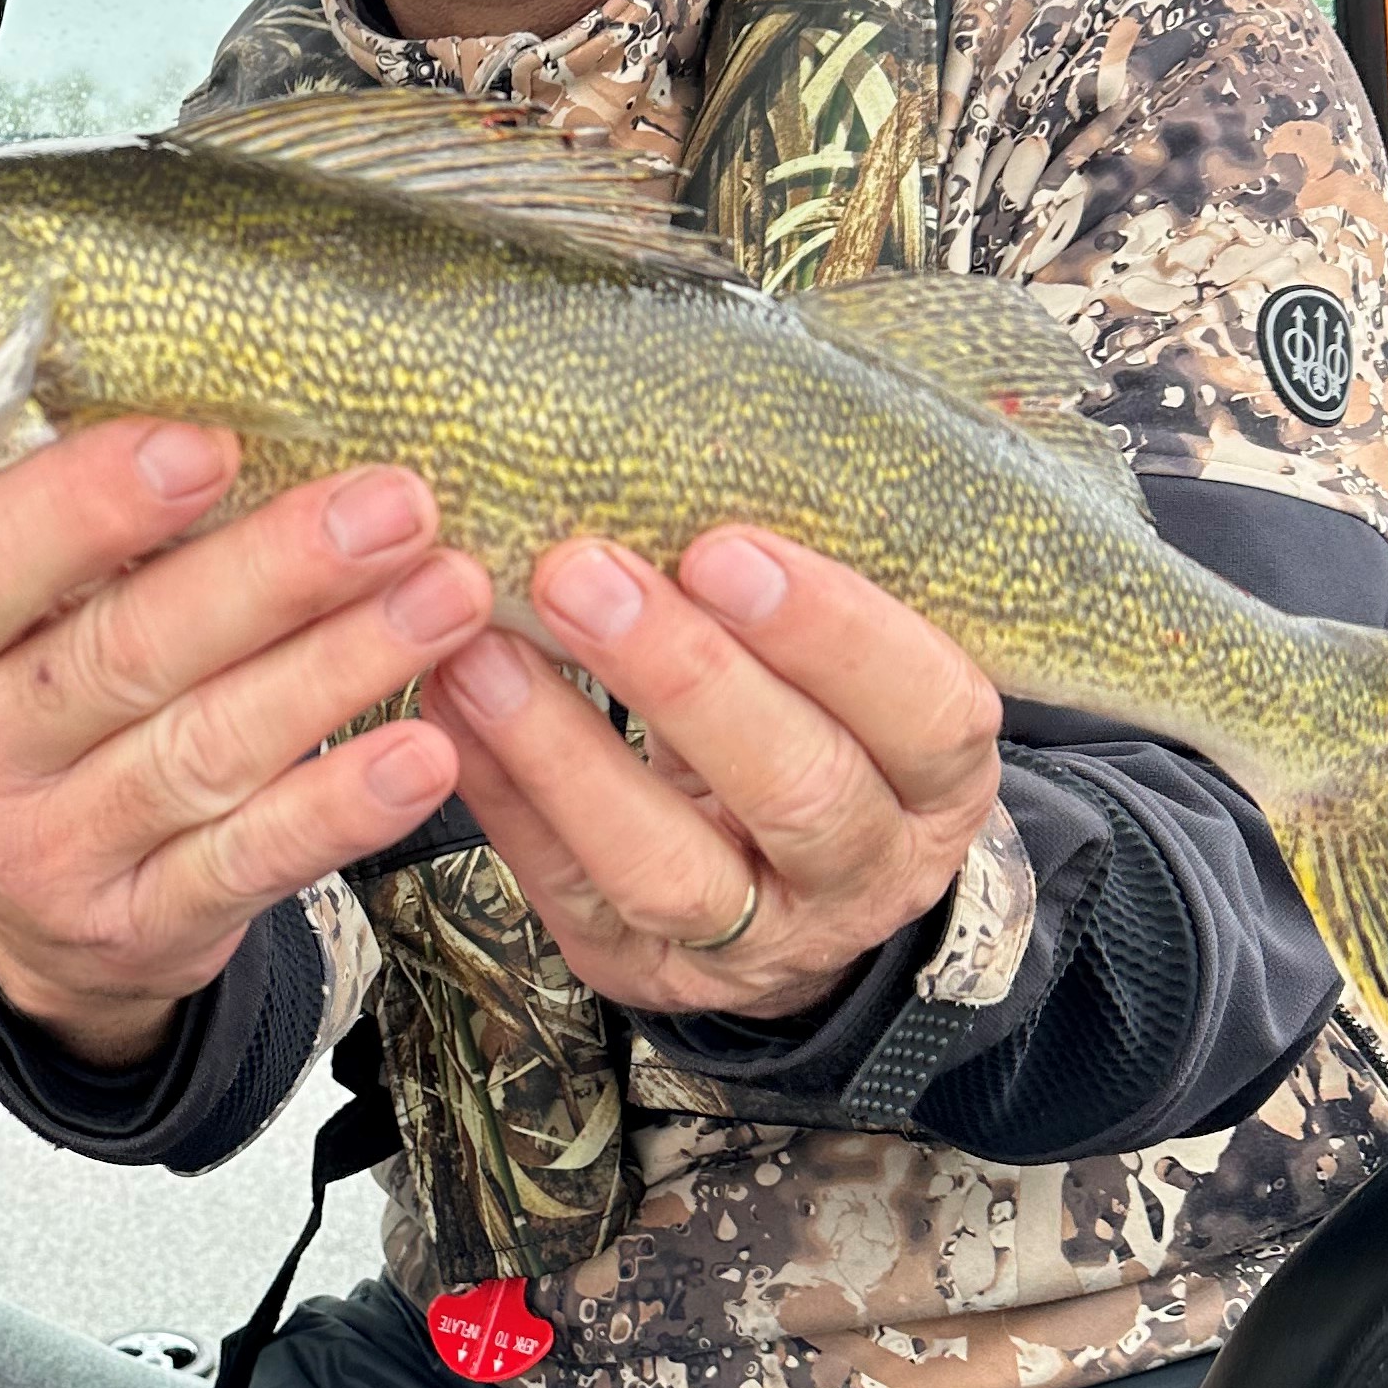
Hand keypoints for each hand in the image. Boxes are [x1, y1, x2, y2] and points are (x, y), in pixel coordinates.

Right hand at [0, 418, 488, 1065]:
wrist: (39, 915)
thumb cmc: (51, 703)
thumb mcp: (21, 616)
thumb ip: (92, 531)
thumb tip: (248, 402)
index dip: (94, 502)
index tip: (212, 445)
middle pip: (124, 651)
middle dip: (274, 571)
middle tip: (394, 505)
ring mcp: (47, 853)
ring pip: (206, 748)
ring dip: (338, 668)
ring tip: (446, 598)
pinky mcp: (141, 927)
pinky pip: (253, 860)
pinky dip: (342, 806)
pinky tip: (424, 751)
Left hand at [424, 528, 1000, 1020]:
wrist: (792, 893)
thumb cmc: (815, 721)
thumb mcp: (860, 665)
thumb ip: (821, 576)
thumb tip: (782, 422)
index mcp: (940, 779)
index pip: (923, 710)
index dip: (831, 631)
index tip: (721, 546)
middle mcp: (862, 871)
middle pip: (795, 790)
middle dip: (684, 678)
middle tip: (580, 572)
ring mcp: (749, 939)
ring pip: (666, 866)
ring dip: (566, 752)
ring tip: (481, 651)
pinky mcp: (634, 965)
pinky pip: (561, 886)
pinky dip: (500, 794)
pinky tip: (447, 702)